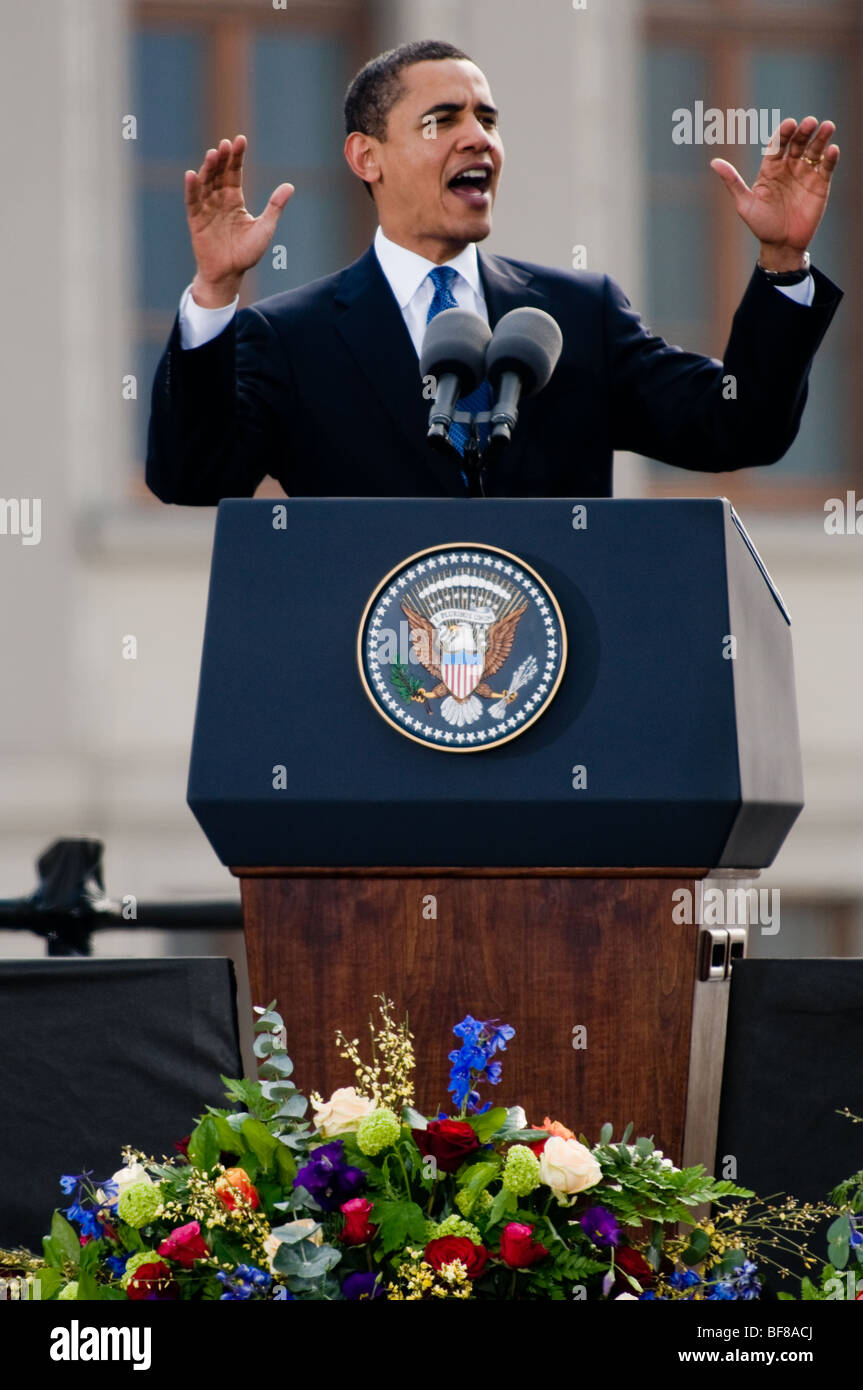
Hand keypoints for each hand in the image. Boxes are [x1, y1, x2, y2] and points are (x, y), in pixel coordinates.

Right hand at [185, 134, 293, 305]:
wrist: (230, 274)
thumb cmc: (247, 253)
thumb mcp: (264, 228)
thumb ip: (275, 207)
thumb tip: (290, 186)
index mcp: (235, 199)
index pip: (235, 172)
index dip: (237, 156)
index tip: (240, 140)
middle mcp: (219, 200)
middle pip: (219, 174)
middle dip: (222, 159)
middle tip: (226, 144)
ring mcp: (206, 209)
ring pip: (206, 183)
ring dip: (208, 168)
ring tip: (213, 154)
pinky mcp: (196, 220)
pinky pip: (193, 202)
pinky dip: (191, 188)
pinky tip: (191, 175)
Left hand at [710, 116, 838, 270]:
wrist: (781, 245)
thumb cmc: (761, 224)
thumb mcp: (744, 203)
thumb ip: (732, 181)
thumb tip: (714, 162)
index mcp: (770, 168)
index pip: (777, 144)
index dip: (783, 134)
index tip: (789, 124)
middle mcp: (789, 166)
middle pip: (797, 143)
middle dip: (803, 132)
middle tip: (810, 122)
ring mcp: (805, 174)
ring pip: (814, 151)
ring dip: (821, 138)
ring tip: (827, 126)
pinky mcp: (820, 184)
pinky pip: (826, 167)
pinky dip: (830, 158)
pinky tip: (831, 150)